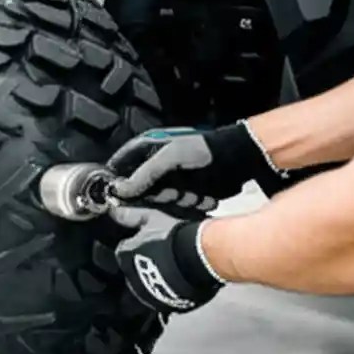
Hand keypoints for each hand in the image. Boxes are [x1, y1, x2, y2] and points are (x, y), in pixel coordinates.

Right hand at [107, 122, 285, 213]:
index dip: (119, 181)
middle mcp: (157, 165)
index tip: (118, 196)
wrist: (235, 159)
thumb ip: (143, 174)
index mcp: (148, 149)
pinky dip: (188, 204)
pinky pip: (177, 205)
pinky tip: (201, 197)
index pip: (122, 165)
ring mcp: (172, 179)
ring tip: (192, 193)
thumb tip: (120, 190)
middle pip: (142, 188)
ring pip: (161, 200)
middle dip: (156, 195)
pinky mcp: (185, 192)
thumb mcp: (167, 158)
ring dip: (175, 201)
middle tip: (172, 194)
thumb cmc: (202, 150)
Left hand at [111, 206, 223, 313]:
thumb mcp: (151, 218)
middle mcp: (130, 278)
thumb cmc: (173, 235)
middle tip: (159, 257)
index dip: (135, 246)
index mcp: (124, 256)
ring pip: (143, 288)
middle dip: (141, 266)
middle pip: (132, 271)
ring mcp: (145, 294)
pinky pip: (158, 300)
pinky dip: (164, 294)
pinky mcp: (162, 306)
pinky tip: (175, 285)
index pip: (123, 251)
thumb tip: (114, 212)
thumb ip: (130, 216)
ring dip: (151, 282)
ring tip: (168, 272)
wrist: (200, 258)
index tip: (147, 243)